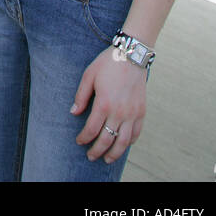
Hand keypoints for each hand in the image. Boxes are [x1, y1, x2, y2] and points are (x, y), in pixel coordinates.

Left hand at [71, 47, 147, 162]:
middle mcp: (119, 112)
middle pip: (106, 140)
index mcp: (104, 104)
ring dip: (114, 153)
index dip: (84, 138)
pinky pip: (136, 133)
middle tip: (90, 156)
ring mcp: (132, 114)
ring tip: (107, 159)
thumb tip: (74, 113)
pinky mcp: (141, 112)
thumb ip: (81, 96)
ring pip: (123, 142)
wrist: (131, 56)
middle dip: (96, 151)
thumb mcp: (89, 75)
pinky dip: (129, 142)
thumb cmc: (108, 64)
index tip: (79, 141)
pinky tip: (122, 145)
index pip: (91, 130)